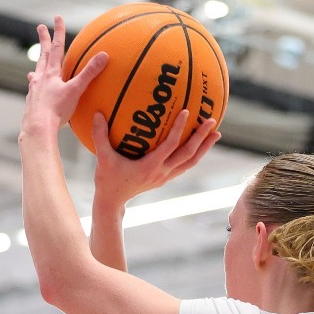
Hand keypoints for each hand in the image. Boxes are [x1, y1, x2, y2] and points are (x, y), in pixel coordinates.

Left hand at [23, 17, 106, 132]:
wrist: (37, 127)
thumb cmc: (56, 110)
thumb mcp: (76, 90)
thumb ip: (89, 73)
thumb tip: (104, 55)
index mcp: (51, 73)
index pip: (56, 48)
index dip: (58, 32)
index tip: (56, 18)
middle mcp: (40, 79)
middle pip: (42, 56)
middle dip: (42, 40)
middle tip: (40, 27)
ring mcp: (34, 90)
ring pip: (36, 74)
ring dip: (37, 67)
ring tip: (34, 67)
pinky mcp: (32, 103)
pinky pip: (34, 92)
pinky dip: (35, 89)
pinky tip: (35, 93)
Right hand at [91, 109, 220, 207]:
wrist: (113, 201)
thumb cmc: (107, 179)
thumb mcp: (102, 158)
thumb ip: (99, 135)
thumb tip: (97, 113)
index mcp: (150, 166)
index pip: (170, 145)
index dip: (179, 128)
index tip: (186, 112)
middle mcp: (162, 172)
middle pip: (188, 154)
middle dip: (202, 137)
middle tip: (212, 121)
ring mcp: (165, 176)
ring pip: (191, 161)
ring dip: (204, 147)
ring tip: (216, 133)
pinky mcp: (165, 178)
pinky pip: (185, 165)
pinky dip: (195, 154)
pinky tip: (200, 144)